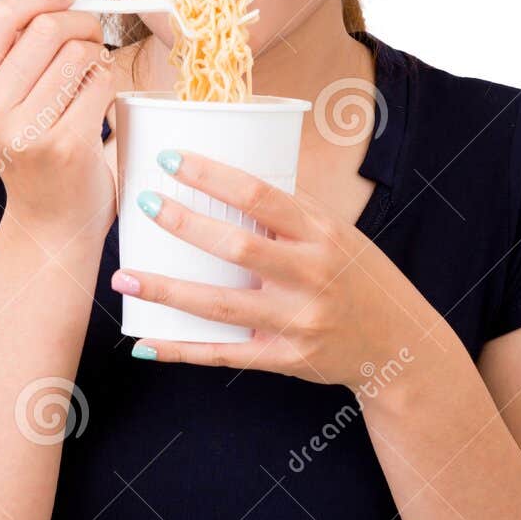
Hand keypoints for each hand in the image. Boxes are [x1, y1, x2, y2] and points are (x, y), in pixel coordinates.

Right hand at [0, 0, 116, 243]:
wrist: (52, 221)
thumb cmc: (37, 146)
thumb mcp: (14, 90)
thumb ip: (18, 31)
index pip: (1, 14)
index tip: (62, 0)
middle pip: (48, 27)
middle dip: (81, 21)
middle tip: (91, 36)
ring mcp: (26, 132)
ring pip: (79, 52)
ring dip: (97, 54)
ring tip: (91, 75)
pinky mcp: (66, 146)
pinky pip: (101, 82)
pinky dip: (108, 82)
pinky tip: (98, 100)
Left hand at [109, 148, 425, 388]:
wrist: (397, 344)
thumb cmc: (357, 276)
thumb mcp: (336, 234)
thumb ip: (287, 213)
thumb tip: (222, 176)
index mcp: (321, 233)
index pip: (259, 195)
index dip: (210, 175)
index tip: (170, 159)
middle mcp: (311, 276)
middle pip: (236, 248)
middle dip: (184, 224)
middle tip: (144, 204)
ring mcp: (297, 322)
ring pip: (220, 306)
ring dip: (166, 292)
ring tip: (123, 278)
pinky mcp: (285, 359)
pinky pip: (224, 355)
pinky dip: (181, 350)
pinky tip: (144, 343)